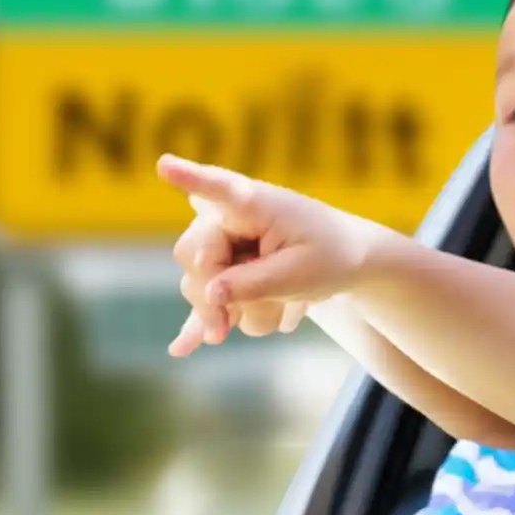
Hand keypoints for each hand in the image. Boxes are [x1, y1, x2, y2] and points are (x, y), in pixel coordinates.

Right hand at [159, 154, 380, 310]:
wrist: (348, 260)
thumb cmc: (331, 254)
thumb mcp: (300, 272)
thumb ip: (253, 283)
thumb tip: (208, 294)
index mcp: (253, 203)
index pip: (218, 189)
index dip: (190, 178)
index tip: (166, 166)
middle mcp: (230, 219)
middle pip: (194, 259)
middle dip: (210, 298)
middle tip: (223, 332)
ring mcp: (226, 245)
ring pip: (204, 288)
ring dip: (236, 312)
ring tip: (283, 310)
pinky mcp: (230, 272)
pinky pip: (207, 299)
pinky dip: (198, 324)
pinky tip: (182, 348)